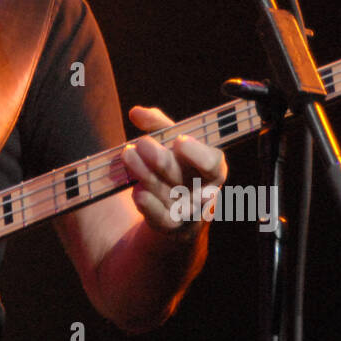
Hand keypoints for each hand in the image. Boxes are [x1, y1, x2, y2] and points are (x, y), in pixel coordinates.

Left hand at [121, 106, 227, 237]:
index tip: (179, 141)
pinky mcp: (172, 228)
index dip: (198, 154)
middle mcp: (205, 192)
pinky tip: (137, 193)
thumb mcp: (170, 144)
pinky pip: (163, 219)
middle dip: (162, 160)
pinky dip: (150, 206)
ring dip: (146, 175)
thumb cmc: (175, 168)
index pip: (213, 162)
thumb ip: (157, 125)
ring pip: (169, 196)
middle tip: (141, 143)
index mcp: (212, 169)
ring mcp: (189, 213)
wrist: (170, 209)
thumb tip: (137, 112)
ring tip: (127, 155)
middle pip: (184, 177)